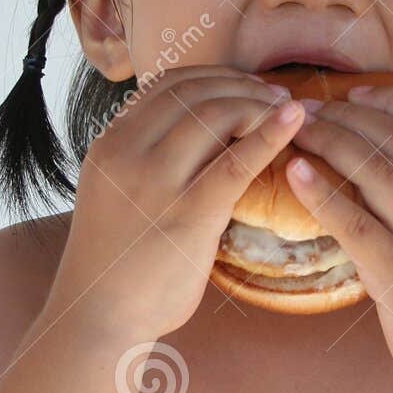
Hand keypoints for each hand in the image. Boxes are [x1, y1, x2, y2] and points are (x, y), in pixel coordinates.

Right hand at [48, 65, 303, 342]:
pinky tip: (294, 122)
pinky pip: (235, 162)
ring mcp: (155, 183)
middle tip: (275, 96)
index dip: (213, 77)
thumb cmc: (117, 262)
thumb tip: (196, 135)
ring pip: (215, 114)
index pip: (166, 84)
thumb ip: (147, 160)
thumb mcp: (118, 193)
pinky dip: (269, 134)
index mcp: (109, 144)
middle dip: (241, 85)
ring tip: (289, 113)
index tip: (245, 86)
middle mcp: (127, 154)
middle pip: (194, 91)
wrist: (98, 316)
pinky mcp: (187, 215)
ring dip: (258, 105)